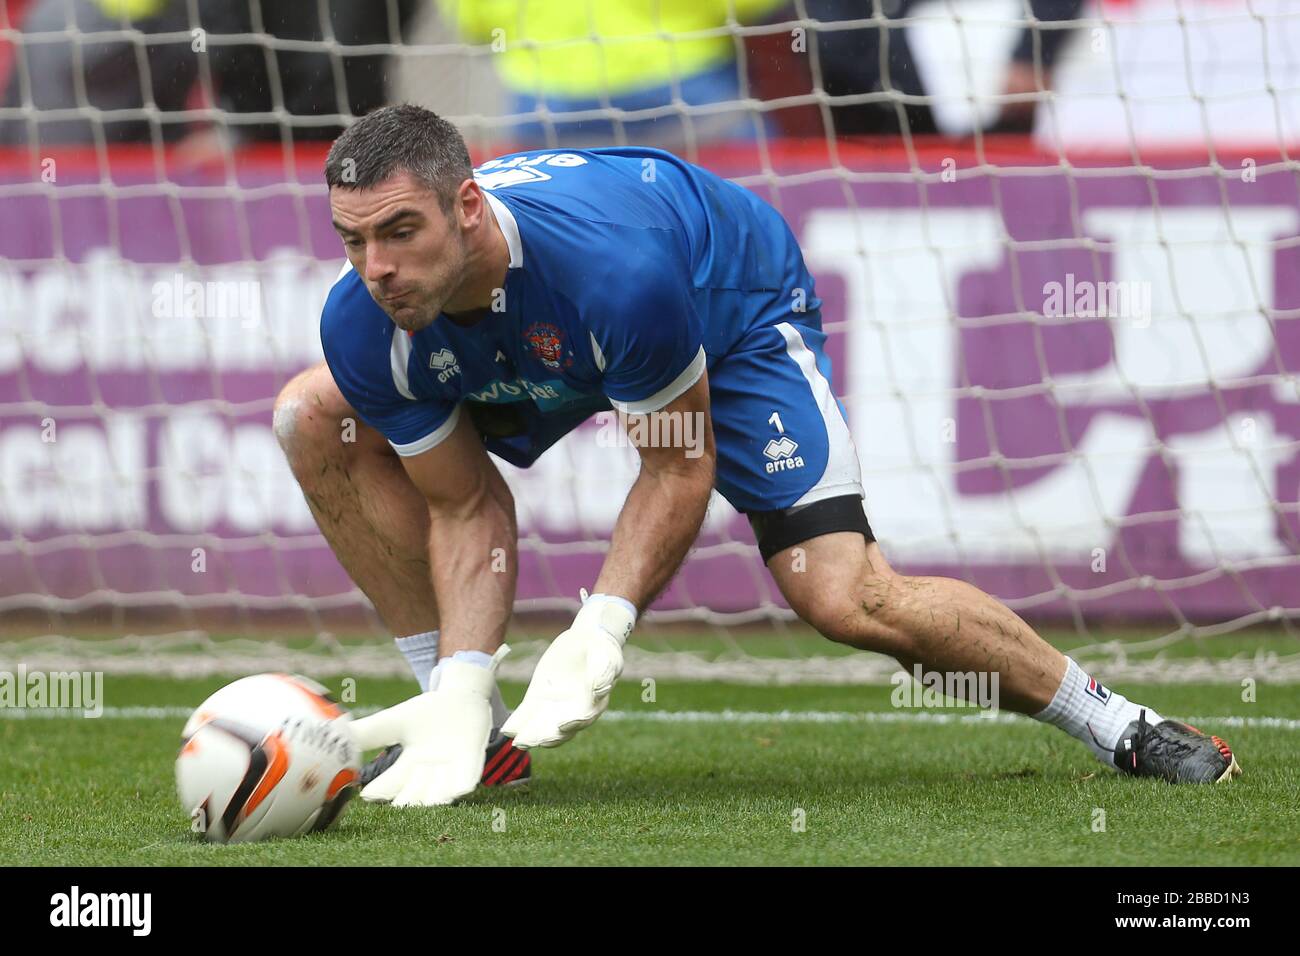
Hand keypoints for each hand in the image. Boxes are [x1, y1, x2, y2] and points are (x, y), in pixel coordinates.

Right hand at [349, 652, 503, 805]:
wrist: (462, 697)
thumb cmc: (427, 712)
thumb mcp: (394, 721)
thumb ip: (368, 731)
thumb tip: (334, 733)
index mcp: (407, 766)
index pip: (390, 784)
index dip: (379, 792)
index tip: (366, 794)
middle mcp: (428, 774)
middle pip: (414, 796)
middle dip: (405, 801)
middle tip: (396, 803)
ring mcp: (451, 771)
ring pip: (439, 793)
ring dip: (431, 794)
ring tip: (423, 786)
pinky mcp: (472, 764)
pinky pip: (467, 781)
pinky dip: (460, 786)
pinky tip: (455, 790)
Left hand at [502, 591, 635, 748]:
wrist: (587, 639)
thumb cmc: (602, 650)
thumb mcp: (608, 657)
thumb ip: (604, 674)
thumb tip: (598, 690)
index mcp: (593, 704)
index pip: (583, 718)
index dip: (574, 723)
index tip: (562, 726)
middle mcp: (573, 712)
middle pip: (560, 730)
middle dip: (548, 737)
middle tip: (535, 741)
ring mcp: (555, 707)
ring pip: (541, 727)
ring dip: (530, 736)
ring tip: (518, 742)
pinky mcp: (539, 698)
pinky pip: (527, 714)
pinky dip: (518, 722)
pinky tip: (507, 730)